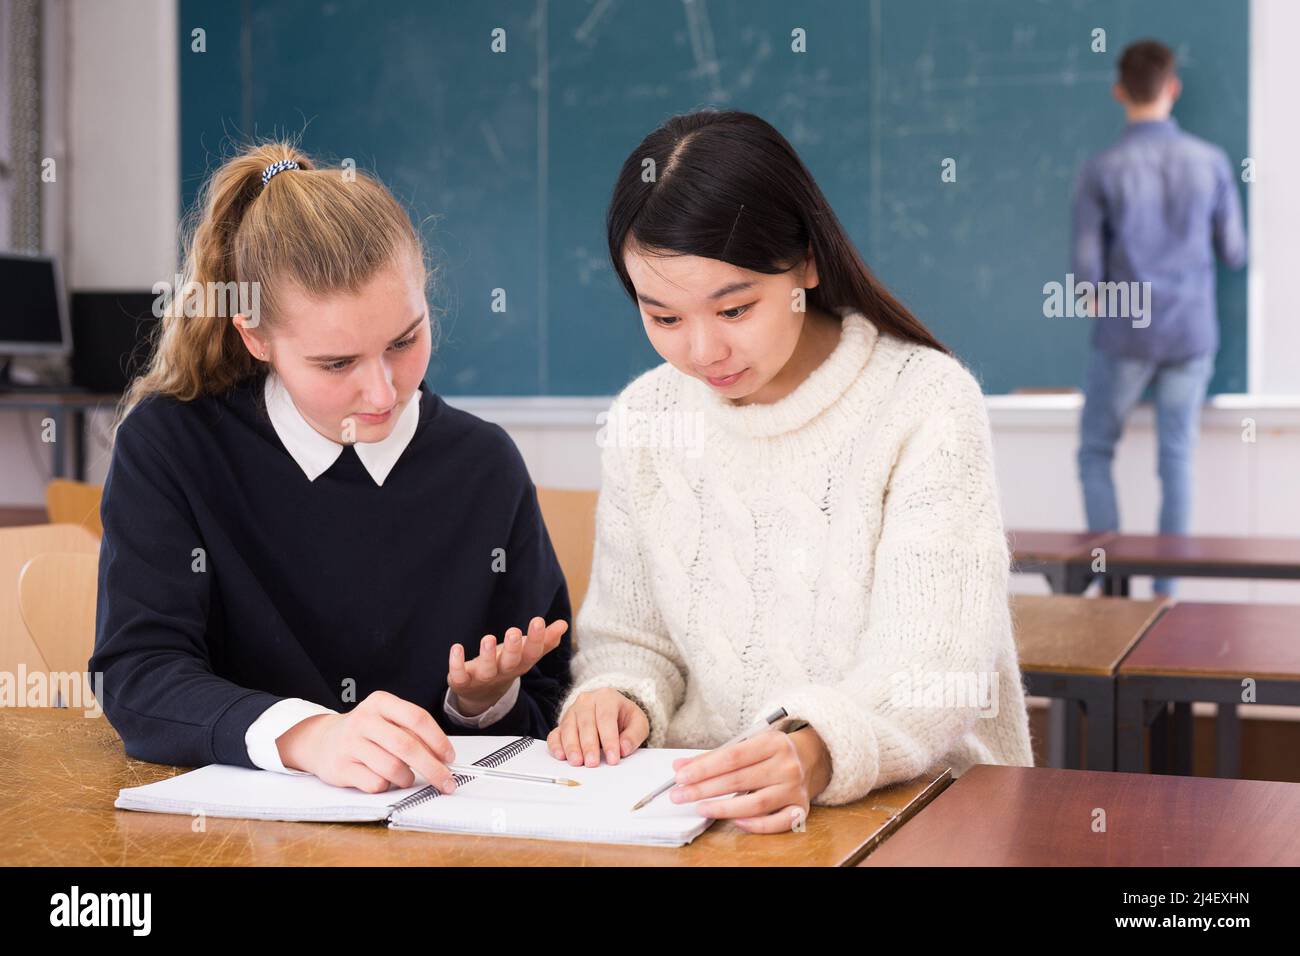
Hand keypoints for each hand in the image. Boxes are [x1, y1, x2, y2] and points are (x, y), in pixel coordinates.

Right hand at [276, 690, 456, 794]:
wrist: (321, 740)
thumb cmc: (365, 731)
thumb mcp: (386, 719)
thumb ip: (412, 732)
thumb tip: (443, 757)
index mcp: (381, 702)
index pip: (417, 718)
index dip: (438, 740)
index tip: (450, 758)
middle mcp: (364, 720)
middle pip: (408, 746)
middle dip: (433, 768)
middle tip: (446, 782)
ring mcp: (350, 743)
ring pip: (393, 768)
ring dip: (407, 778)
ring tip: (406, 777)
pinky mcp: (341, 767)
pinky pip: (375, 784)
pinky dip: (386, 786)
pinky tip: (382, 779)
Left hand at [448, 616, 567, 716]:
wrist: (482, 693)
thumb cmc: (506, 665)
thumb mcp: (525, 653)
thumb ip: (544, 640)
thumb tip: (563, 625)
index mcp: (520, 664)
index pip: (532, 653)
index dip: (537, 639)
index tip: (539, 621)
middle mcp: (503, 672)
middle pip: (511, 663)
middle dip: (513, 648)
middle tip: (514, 631)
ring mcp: (483, 678)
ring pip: (487, 670)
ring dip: (487, 655)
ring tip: (488, 638)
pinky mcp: (463, 682)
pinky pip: (459, 676)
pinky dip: (456, 664)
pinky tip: (456, 648)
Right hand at [546, 688, 648, 766]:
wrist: (611, 710)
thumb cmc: (623, 717)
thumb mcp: (637, 722)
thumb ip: (634, 735)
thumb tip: (624, 748)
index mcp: (606, 697)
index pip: (606, 718)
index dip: (609, 739)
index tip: (613, 758)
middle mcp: (586, 701)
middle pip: (585, 722)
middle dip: (589, 745)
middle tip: (592, 763)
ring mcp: (572, 711)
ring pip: (568, 727)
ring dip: (572, 746)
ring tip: (577, 762)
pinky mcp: (562, 724)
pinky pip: (555, 734)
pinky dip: (556, 745)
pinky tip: (561, 756)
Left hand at [668, 726, 831, 833]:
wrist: (811, 758)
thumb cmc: (770, 753)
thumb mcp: (747, 745)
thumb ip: (714, 757)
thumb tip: (680, 768)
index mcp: (773, 742)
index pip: (732, 756)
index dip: (704, 768)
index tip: (680, 777)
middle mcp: (787, 765)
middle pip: (739, 779)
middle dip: (704, 789)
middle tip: (679, 795)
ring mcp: (795, 788)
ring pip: (756, 803)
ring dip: (723, 808)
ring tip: (700, 808)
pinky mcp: (800, 809)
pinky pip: (776, 823)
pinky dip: (755, 825)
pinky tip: (735, 822)